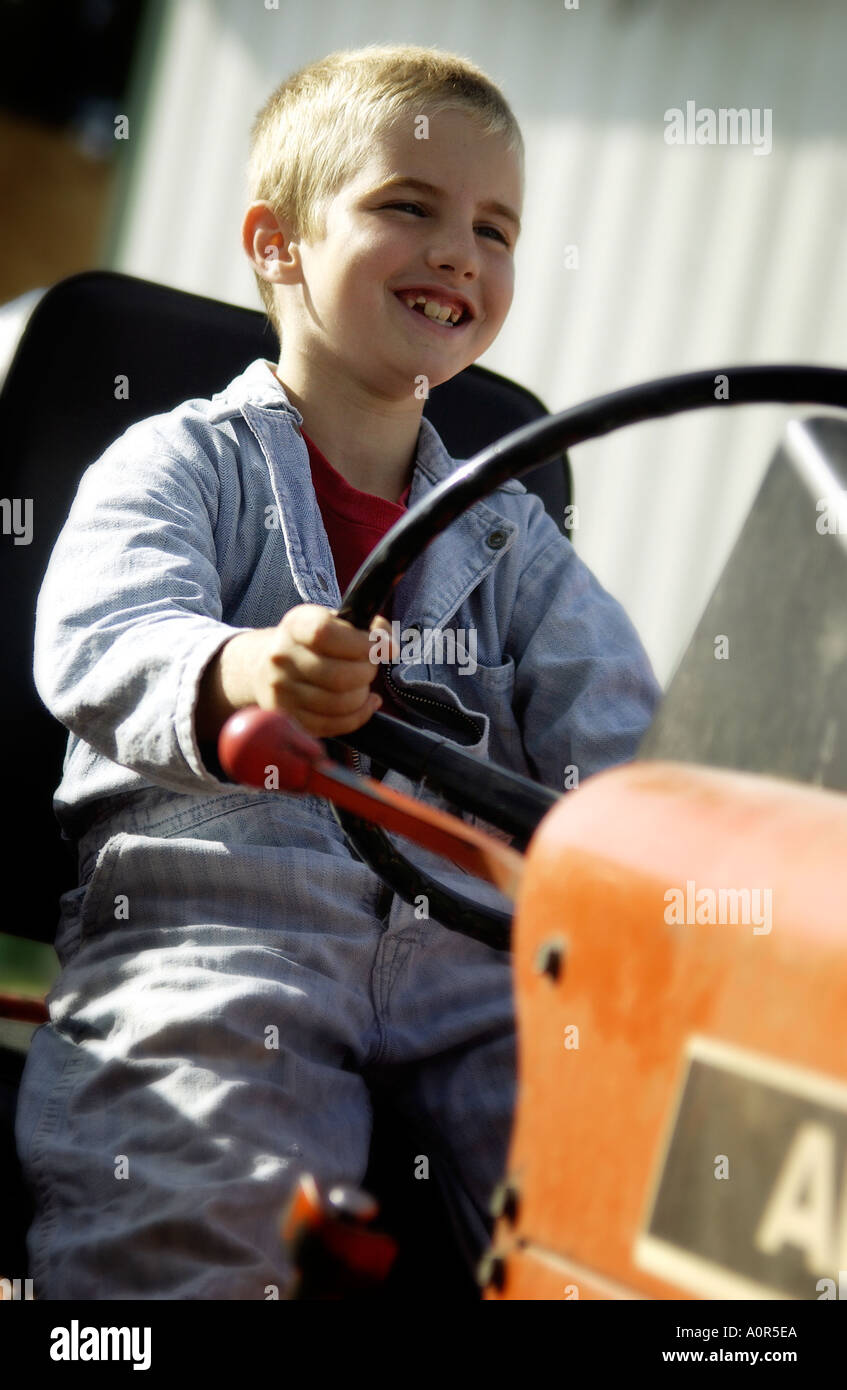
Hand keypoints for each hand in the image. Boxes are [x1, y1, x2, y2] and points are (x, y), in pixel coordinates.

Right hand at [254, 604, 396, 736]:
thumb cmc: (311, 645)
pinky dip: (358, 716)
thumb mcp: (332, 622)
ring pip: (339, 703)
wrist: (266, 668)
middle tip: (370, 667)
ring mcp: (282, 691)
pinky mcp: (290, 718)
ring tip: (362, 685)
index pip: (326, 633)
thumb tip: (387, 644)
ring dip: (362, 696)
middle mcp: (282, 658)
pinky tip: (363, 704)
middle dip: (367, 673)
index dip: (362, 643)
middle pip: (339, 675)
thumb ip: (365, 625)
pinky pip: (334, 725)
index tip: (382, 646)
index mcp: (295, 626)